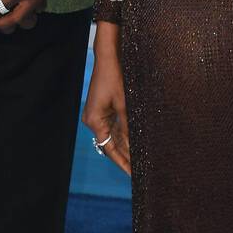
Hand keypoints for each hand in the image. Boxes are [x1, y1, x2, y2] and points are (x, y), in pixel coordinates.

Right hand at [82, 28, 130, 174]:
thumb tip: (135, 147)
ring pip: (113, 136)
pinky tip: (134, 142)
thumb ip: (128, 127)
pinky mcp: (102, 108)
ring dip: (125, 145)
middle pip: (110, 144)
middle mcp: (92, 120)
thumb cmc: (115, 77)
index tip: (134, 175)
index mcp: (94, 121)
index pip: (110, 149)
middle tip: (140, 170)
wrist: (108, 56)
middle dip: (125, 156)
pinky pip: (113, 126)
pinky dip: (123, 134)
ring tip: (139, 159)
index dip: (123, 163)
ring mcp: (96, 114)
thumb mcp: (124, 104)